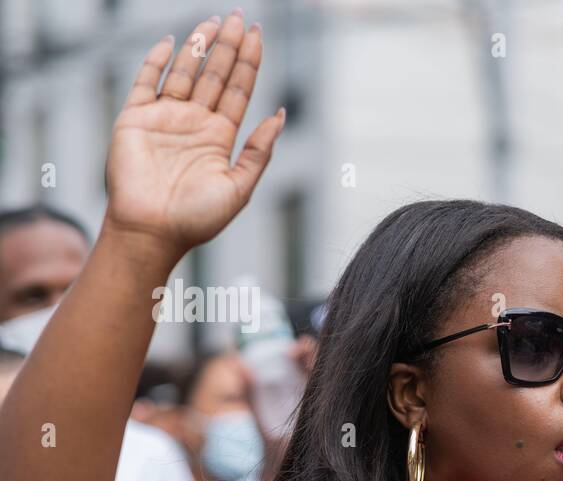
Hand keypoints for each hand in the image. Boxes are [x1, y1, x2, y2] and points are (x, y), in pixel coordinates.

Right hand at [105, 13, 283, 254]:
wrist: (152, 232)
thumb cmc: (197, 219)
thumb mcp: (239, 187)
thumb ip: (260, 151)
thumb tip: (281, 114)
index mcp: (220, 138)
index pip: (239, 91)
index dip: (248, 62)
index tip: (258, 35)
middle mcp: (194, 123)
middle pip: (216, 75)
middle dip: (228, 46)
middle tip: (241, 16)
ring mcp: (164, 118)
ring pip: (185, 72)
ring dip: (200, 46)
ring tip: (215, 21)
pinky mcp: (135, 119)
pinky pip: (146, 82)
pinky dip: (157, 61)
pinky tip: (172, 42)